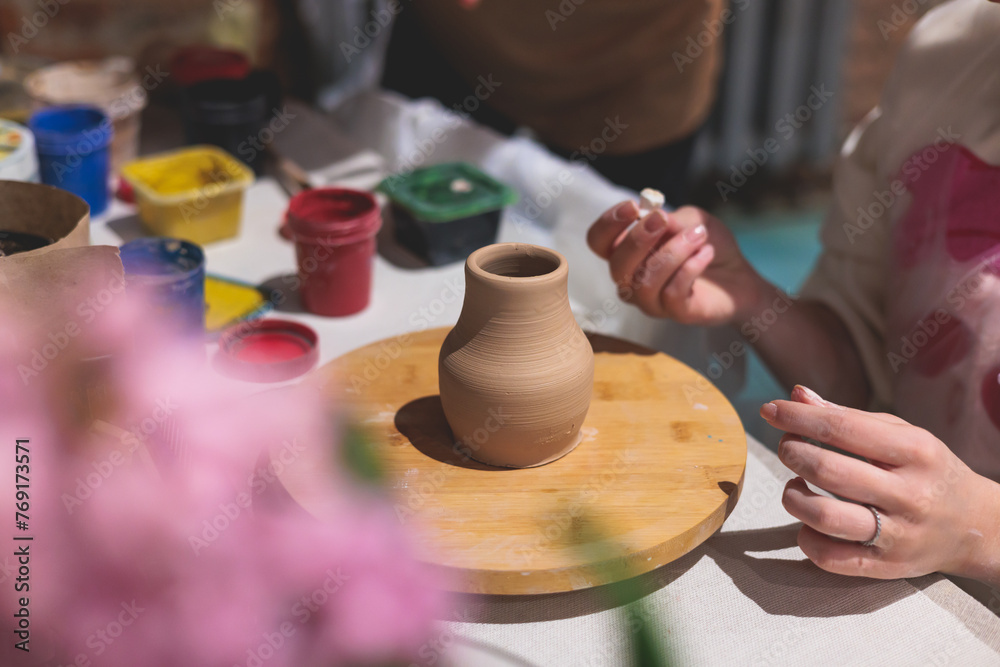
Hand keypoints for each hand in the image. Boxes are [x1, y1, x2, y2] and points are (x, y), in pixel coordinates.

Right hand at [586, 202, 767, 325]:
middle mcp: (631, 280)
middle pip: (616, 265)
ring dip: (673, 252)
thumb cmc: (707, 245)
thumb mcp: (692, 221)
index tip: (633, 206)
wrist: (740, 276)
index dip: (609, 224)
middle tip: (663, 220)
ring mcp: (651, 300)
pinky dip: (691, 267)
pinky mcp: (675, 313)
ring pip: (645, 281)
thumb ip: (672, 220)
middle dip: (638, 239)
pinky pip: (673, 292)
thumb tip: (654, 216)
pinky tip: (707, 253)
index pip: (598, 242)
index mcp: (626, 253)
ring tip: (699, 235)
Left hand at [762, 385, 999, 582]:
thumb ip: (847, 416)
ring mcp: (898, 535)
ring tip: (796, 485)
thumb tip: (797, 395)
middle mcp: (910, 494)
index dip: (797, 417)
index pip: (842, 428)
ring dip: (793, 497)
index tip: (769, 409)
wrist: (975, 527)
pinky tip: (809, 521)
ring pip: (823, 517)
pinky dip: (805, 537)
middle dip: (792, 452)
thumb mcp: (900, 434)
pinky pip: (828, 557)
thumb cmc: (926, 470)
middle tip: (787, 447)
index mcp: (915, 451)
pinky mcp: (886, 567)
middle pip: (828, 471)